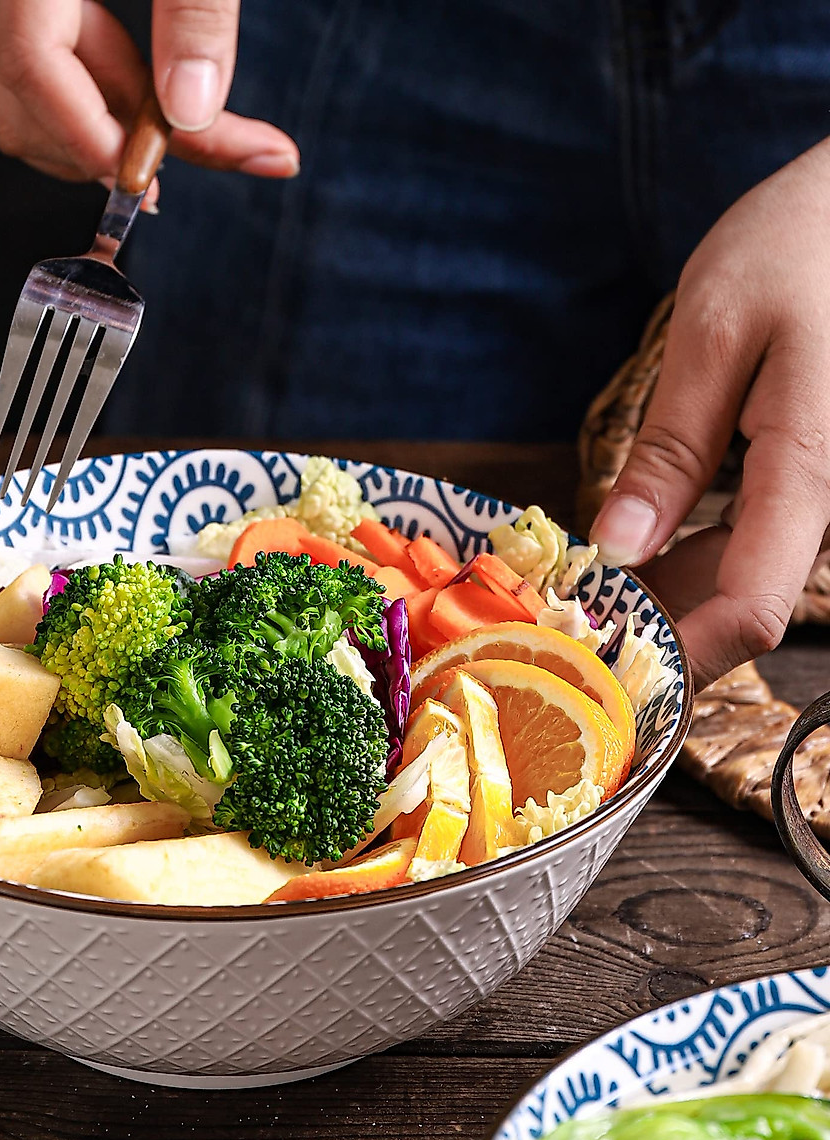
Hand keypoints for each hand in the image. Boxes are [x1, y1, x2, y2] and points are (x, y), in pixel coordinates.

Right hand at [0, 0, 299, 201]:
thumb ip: (194, 10)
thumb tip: (192, 113)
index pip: (31, 70)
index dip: (93, 142)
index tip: (155, 183)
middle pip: (24, 104)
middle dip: (111, 146)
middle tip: (219, 148)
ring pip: (29, 99)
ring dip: (109, 129)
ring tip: (192, 120)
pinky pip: (45, 66)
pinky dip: (102, 96)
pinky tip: (152, 92)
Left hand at [590, 139, 829, 689]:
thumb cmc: (792, 248)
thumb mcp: (714, 335)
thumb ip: (671, 448)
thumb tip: (620, 547)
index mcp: (812, 465)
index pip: (755, 608)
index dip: (681, 655)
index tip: (598, 662)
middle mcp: (828, 497)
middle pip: (746, 606)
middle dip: (660, 630)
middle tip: (565, 624)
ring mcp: (819, 494)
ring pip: (745, 581)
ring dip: (668, 598)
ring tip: (582, 588)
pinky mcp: (806, 480)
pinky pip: (749, 544)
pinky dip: (688, 560)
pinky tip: (630, 551)